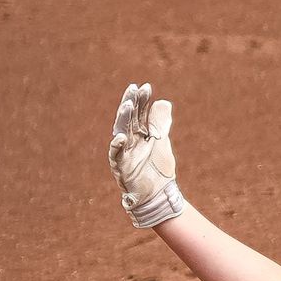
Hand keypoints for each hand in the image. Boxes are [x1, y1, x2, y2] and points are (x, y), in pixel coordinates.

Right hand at [108, 83, 185, 227]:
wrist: (159, 194)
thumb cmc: (158, 169)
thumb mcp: (162, 142)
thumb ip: (160, 123)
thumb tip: (163, 102)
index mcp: (139, 134)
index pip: (138, 113)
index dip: (141, 100)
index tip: (146, 87)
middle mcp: (129, 141)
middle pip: (128, 119)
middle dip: (130, 104)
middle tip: (134, 89)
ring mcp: (124, 153)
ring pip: (120, 132)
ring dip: (123, 119)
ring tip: (127, 105)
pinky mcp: (122, 167)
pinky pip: (116, 155)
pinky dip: (117, 146)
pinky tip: (120, 136)